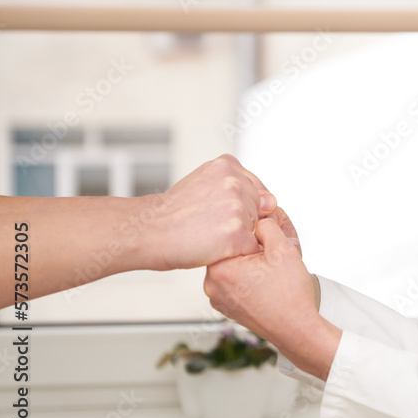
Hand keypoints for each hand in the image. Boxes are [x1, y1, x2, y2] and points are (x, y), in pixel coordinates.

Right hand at [138, 154, 275, 270]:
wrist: (146, 232)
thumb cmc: (171, 212)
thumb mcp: (202, 183)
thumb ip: (239, 187)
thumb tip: (272, 202)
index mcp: (226, 165)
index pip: (257, 189)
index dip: (242, 206)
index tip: (221, 213)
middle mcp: (234, 182)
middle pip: (259, 208)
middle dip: (242, 220)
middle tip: (210, 226)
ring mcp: (236, 208)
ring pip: (256, 228)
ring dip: (239, 236)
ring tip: (210, 236)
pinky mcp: (236, 234)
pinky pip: (252, 247)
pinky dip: (237, 253)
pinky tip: (215, 248)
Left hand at [204, 217, 338, 378]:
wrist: (297, 329)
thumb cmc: (290, 297)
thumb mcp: (282, 248)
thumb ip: (266, 225)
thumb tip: (258, 218)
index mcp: (220, 268)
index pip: (230, 235)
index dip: (252, 230)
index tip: (267, 235)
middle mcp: (212, 285)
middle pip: (231, 250)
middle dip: (253, 247)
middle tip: (273, 252)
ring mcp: (218, 298)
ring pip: (234, 266)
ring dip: (251, 262)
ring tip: (272, 270)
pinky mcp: (227, 307)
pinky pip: (235, 283)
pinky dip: (249, 278)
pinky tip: (267, 282)